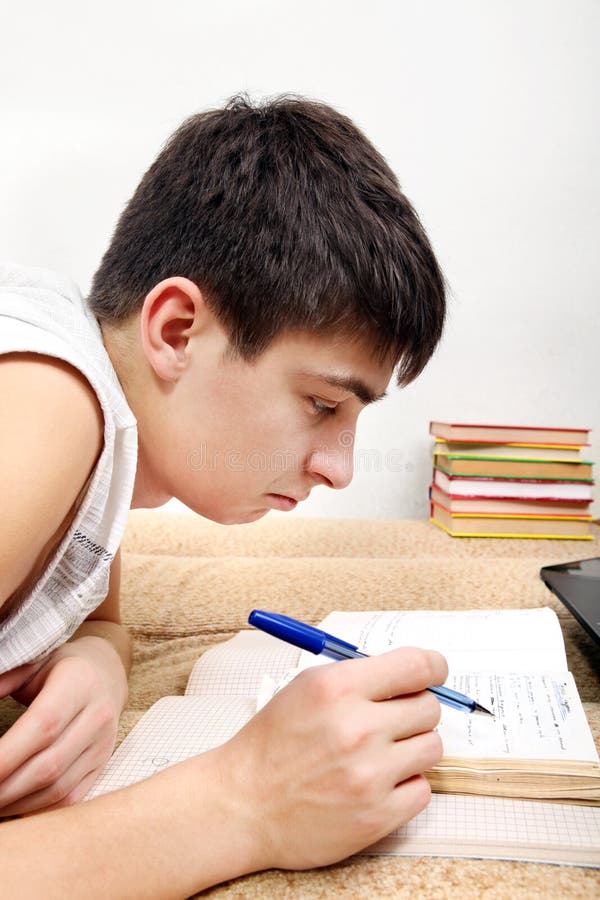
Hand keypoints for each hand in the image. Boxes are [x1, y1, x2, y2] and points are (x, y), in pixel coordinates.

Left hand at [0, 636, 126, 814]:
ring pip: (58, 788)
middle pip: (48, 765)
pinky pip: (70, 798)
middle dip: (5, 787)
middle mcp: (98, 716)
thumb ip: (4, 682)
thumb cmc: (61, 668)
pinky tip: (14, 805)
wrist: (107, 673)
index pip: (43, 726)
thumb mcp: (32, 663)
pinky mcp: (103, 764)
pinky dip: (38, 808)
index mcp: (79, 683)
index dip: (8, 755)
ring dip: (17, 803)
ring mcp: (104, 744)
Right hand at [215, 646, 447, 871]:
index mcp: (339, 688)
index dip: (434, 667)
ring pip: (433, 747)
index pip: (417, 665)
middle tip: (389, 721)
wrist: (243, 804)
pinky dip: (405, 786)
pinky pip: (423, 790)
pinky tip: (376, 783)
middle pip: (430, 707)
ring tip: (380, 754)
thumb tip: (415, 672)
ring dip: (412, 749)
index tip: (435, 673)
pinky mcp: (377, 816)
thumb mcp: (307, 687)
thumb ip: (360, 676)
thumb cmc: (274, 742)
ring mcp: (369, 775)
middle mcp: (358, 728)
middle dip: (414, 710)